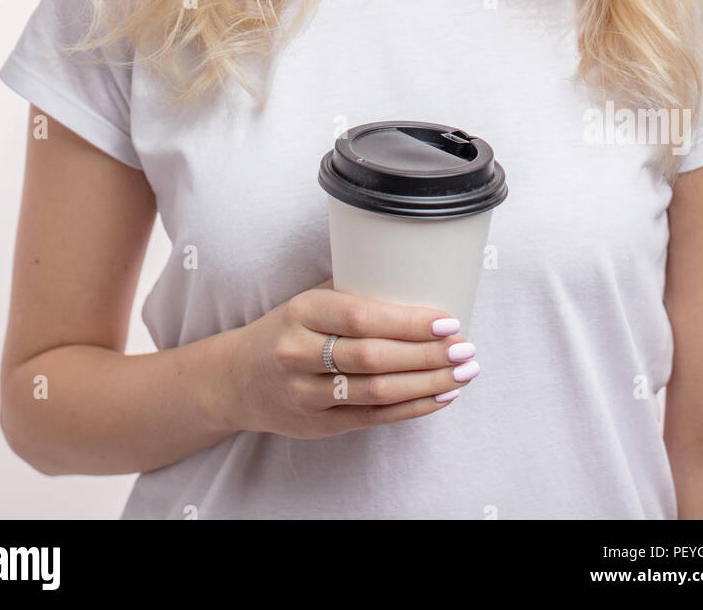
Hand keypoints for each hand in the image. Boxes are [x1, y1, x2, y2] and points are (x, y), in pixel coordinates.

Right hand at [221, 277, 479, 439]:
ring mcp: (307, 393)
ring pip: (377, 392)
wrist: (237, 379)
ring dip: (427, 383)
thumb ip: (353, 293)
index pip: (360, 317)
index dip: (407, 322)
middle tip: (465, 349)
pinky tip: (440, 396)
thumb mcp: (309, 301)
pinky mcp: (319, 424)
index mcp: (301, 312)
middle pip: (374, 357)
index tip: (446, 321)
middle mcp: (299, 353)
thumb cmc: (287, 329)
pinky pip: (374, 418)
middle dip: (427, 355)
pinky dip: (412, 408)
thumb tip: (419, 279)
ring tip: (463, 374)